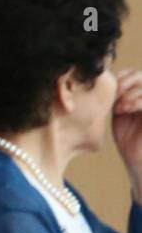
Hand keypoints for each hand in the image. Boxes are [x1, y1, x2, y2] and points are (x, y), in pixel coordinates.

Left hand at [111, 68, 141, 196]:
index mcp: (140, 93)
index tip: (106, 88)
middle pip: (140, 74)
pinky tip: (123, 110)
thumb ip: (114, 97)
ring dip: (129, 93)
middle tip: (113, 95)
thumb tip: (96, 80)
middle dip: (124, 82)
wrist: (139, 159)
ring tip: (118, 107)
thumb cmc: (127, 138)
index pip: (133, 73)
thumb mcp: (119, 112)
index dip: (120, 77)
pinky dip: (135, 100)